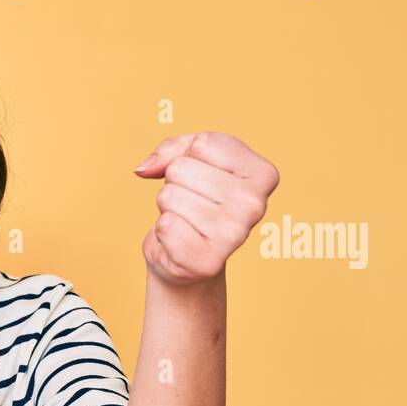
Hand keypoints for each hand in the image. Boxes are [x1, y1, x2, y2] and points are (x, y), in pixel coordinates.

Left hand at [134, 131, 279, 284]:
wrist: (187, 256)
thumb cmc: (193, 200)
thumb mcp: (188, 159)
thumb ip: (169, 150)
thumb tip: (143, 169)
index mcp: (263, 174)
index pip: (201, 144)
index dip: (187, 156)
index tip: (201, 176)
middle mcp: (255, 204)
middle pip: (180, 169)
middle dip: (174, 183)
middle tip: (190, 203)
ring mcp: (235, 235)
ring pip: (169, 195)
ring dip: (168, 207)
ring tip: (185, 221)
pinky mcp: (208, 261)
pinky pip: (165, 225)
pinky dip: (163, 230)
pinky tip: (180, 240)